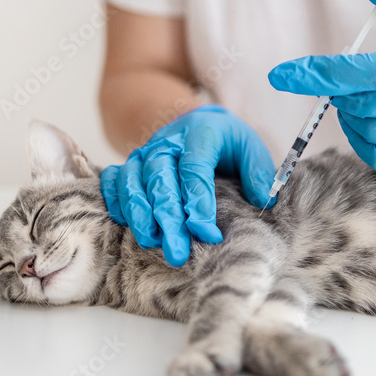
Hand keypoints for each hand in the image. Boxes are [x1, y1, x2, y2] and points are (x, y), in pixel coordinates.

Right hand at [99, 105, 274, 266]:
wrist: (197, 122)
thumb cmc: (227, 142)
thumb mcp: (250, 147)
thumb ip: (258, 171)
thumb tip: (261, 199)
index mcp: (199, 133)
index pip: (194, 169)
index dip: (199, 203)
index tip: (208, 234)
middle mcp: (167, 142)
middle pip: (161, 180)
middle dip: (168, 219)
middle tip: (178, 253)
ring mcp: (144, 152)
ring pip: (132, 182)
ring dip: (139, 215)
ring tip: (151, 244)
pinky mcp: (130, 164)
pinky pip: (114, 181)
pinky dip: (116, 202)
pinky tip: (127, 226)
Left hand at [268, 0, 375, 181]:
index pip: (369, 72)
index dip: (321, 72)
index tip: (284, 73)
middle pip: (366, 106)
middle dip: (343, 96)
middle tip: (342, 87)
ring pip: (372, 135)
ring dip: (352, 120)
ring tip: (360, 106)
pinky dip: (366, 145)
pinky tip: (371, 129)